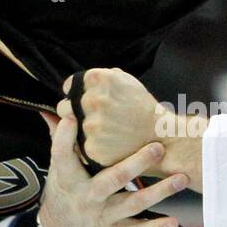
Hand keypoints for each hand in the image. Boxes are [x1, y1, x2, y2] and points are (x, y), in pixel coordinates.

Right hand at [37, 111, 186, 226]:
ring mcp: (101, 216)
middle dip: (136, 164)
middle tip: (158, 147)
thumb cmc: (64, 193)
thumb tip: (54, 111)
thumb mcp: (58, 170)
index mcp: (68, 179)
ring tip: (181, 178)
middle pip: (112, 179)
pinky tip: (174, 221)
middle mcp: (86, 197)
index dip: (65, 137)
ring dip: (159, 192)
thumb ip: (60, 141)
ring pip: (132, 203)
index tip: (73, 117)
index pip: (62, 155)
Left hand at [60, 69, 206, 191]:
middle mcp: (91, 100)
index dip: (77, 96)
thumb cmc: (143, 108)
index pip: (69, 87)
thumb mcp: (125, 81)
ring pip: (70, 130)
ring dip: (80, 131)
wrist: (162, 137)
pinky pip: (79, 147)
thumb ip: (100, 79)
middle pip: (64, 108)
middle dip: (74, 113)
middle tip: (94, 121)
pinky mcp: (91, 148)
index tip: (87, 104)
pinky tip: (106, 145)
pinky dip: (90, 147)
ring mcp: (90, 125)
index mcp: (97, 79)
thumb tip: (78, 84)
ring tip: (103, 134)